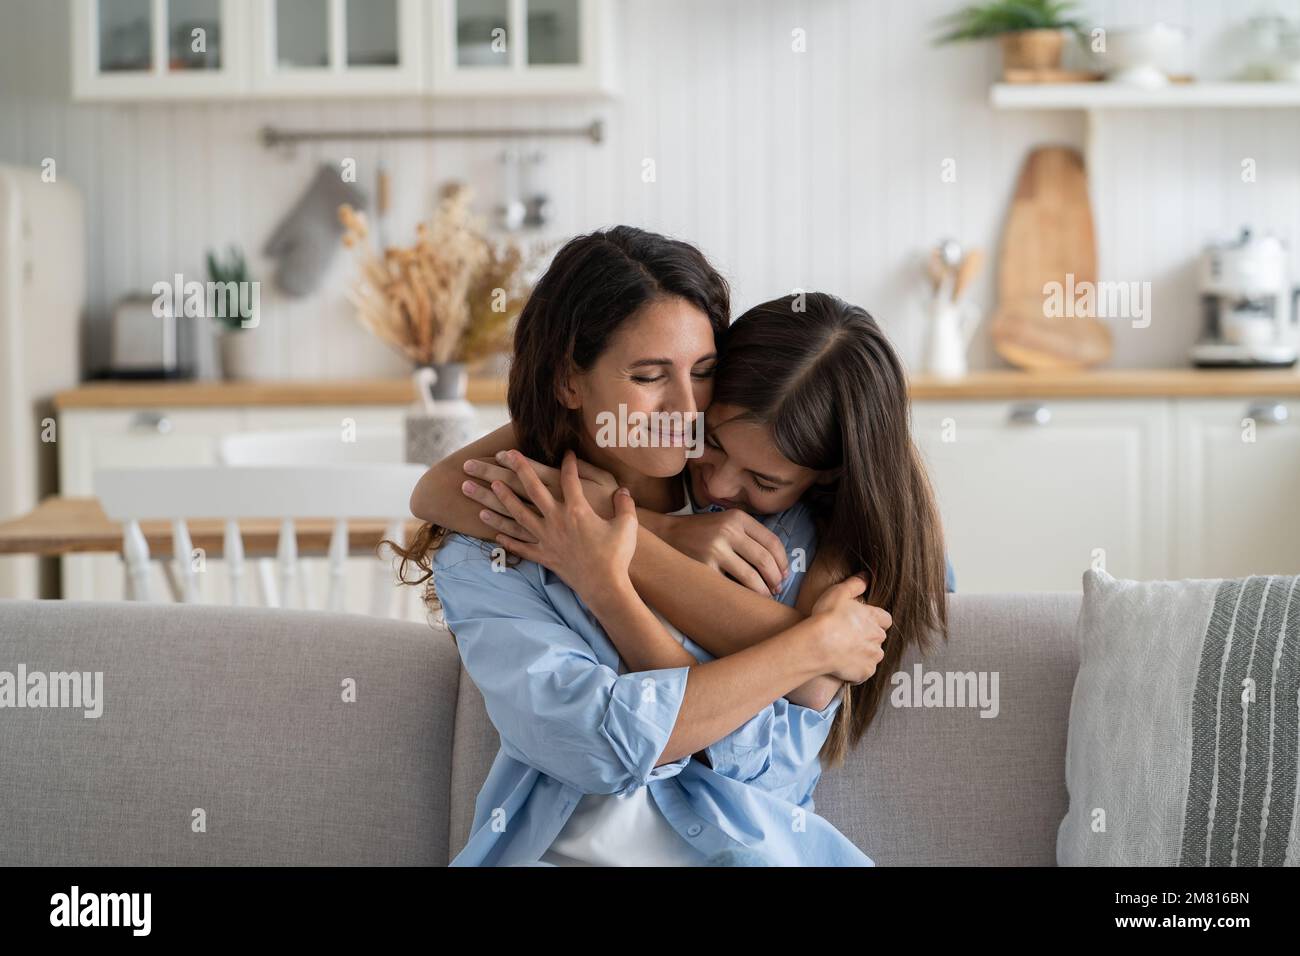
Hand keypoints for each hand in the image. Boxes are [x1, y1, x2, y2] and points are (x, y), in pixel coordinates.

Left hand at [484, 449, 638, 603]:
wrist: (605, 586)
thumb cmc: (617, 554)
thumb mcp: (627, 524)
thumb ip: (625, 504)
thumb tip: (624, 491)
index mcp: (577, 509)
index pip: (570, 478)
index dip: (569, 463)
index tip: (567, 452)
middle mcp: (557, 520)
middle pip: (533, 489)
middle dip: (519, 469)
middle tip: (506, 455)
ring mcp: (547, 538)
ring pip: (519, 515)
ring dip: (503, 500)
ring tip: (490, 487)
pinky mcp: (544, 556)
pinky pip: (522, 547)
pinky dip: (508, 541)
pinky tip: (496, 535)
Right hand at [656, 509, 789, 595]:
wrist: (665, 535)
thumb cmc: (701, 532)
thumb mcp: (725, 522)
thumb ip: (749, 534)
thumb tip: (778, 564)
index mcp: (737, 518)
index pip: (772, 542)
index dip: (783, 562)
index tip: (785, 574)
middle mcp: (727, 531)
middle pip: (764, 560)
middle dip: (776, 579)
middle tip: (778, 589)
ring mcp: (714, 549)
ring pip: (751, 577)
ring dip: (763, 591)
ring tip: (766, 597)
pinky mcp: (703, 567)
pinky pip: (731, 586)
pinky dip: (742, 596)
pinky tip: (745, 600)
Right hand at [810, 574, 890, 684]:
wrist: (818, 645)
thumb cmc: (827, 617)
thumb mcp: (838, 592)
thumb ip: (855, 584)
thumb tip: (866, 577)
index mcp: (874, 618)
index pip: (885, 619)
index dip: (875, 620)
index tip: (862, 621)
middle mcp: (878, 638)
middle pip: (879, 637)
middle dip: (869, 637)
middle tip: (850, 635)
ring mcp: (872, 656)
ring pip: (874, 655)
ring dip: (865, 653)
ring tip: (846, 651)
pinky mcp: (865, 672)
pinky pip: (865, 671)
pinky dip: (857, 669)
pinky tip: (844, 663)